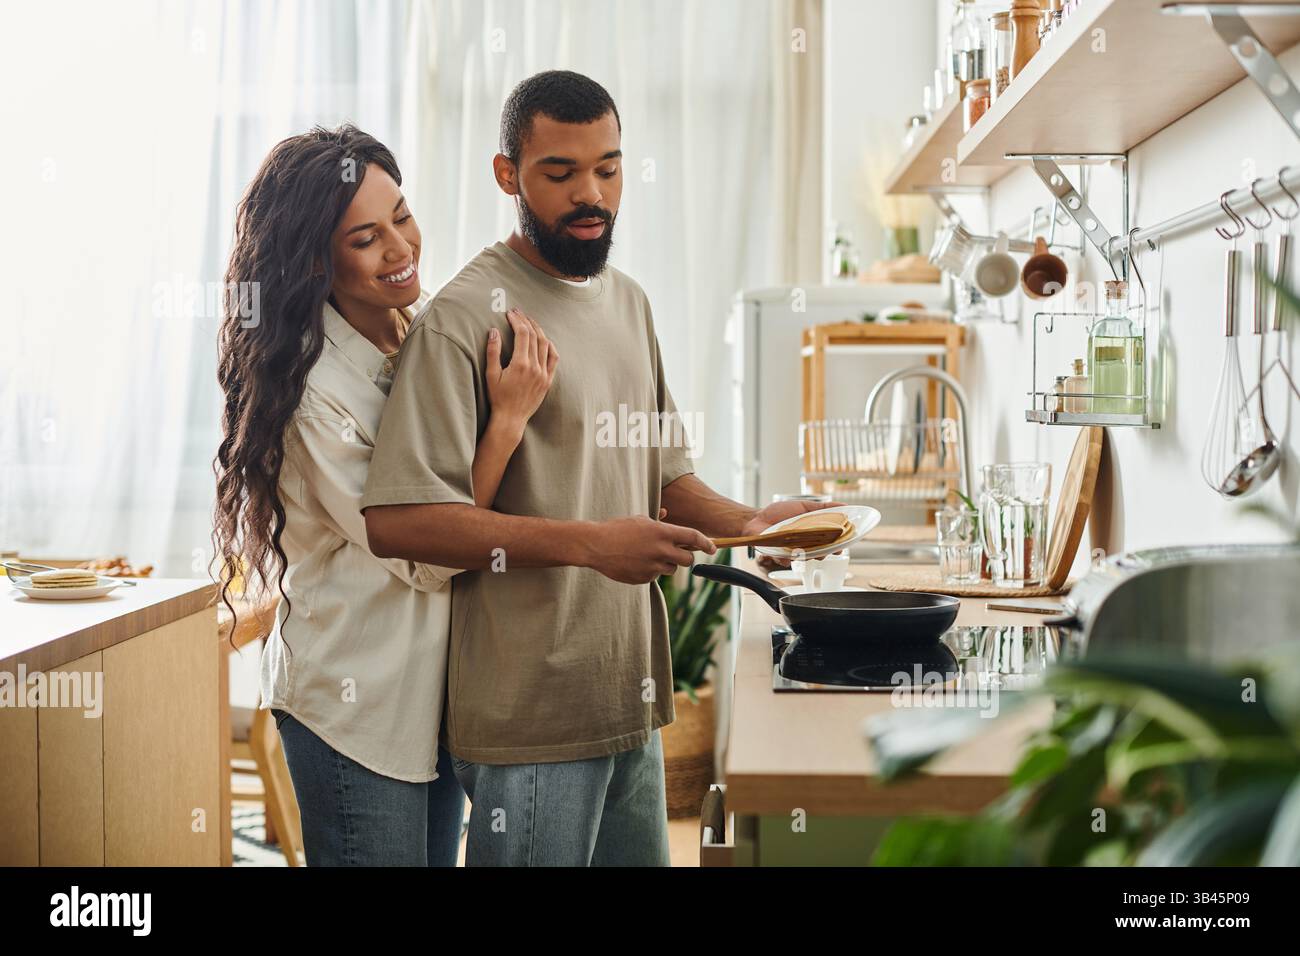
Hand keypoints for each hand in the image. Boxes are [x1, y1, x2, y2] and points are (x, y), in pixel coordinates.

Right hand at [485, 307, 557, 429]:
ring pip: (545, 344)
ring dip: (538, 330)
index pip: (522, 334)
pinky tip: (544, 339)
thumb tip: (494, 331)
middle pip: (534, 336)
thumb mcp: (491, 374)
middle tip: (518, 313)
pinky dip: (550, 346)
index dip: (516, 320)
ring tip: (529, 322)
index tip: (510, 313)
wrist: (511, 418)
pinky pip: (553, 358)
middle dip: (526, 321)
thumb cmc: (498, 397)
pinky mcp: (548, 380)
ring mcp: (544, 374)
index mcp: (520, 364)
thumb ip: (493, 351)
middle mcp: (535, 367)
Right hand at [583, 516, 715, 584]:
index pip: (694, 538)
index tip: (713, 548)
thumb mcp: (638, 519)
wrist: (595, 545)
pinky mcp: (644, 579)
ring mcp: (652, 566)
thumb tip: (666, 514)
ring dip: (666, 564)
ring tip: (647, 555)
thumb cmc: (617, 529)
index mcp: (662, 532)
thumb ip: (657, 520)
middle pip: (687, 560)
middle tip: (677, 553)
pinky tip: (635, 562)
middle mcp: (661, 550)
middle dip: (685, 557)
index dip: (707, 543)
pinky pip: (655, 577)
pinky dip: (650, 571)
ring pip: (671, 569)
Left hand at [743, 499, 844, 568]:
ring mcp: (793, 551)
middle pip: (820, 553)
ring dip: (808, 555)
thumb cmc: (778, 513)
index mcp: (813, 533)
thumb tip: (844, 507)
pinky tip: (787, 556)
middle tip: (827, 550)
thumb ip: (824, 507)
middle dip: (825, 552)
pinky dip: (787, 558)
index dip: (837, 544)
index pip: (830, 542)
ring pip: (806, 558)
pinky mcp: (780, 555)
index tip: (843, 544)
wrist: (756, 519)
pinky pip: (786, 560)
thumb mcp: (804, 506)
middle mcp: (805, 545)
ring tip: (807, 550)